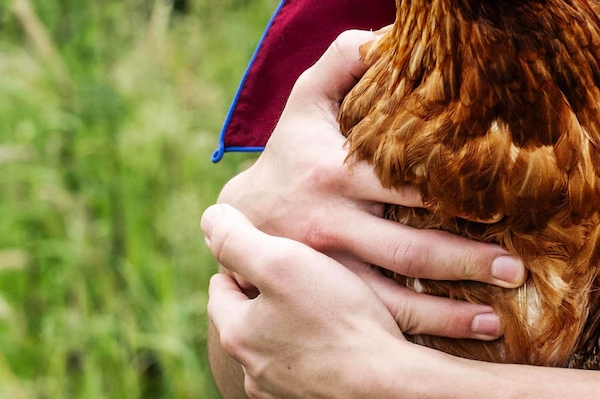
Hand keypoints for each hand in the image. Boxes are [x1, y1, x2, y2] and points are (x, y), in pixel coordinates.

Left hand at [205, 202, 424, 398]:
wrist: (389, 383)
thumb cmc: (339, 318)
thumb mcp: (283, 262)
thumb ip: (237, 239)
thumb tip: (210, 219)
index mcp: (237, 335)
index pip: (221, 288)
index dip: (245, 262)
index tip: (275, 250)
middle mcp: (253, 371)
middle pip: (248, 318)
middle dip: (267, 294)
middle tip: (300, 272)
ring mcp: (283, 391)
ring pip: (277, 343)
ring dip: (292, 323)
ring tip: (324, 303)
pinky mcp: (313, 398)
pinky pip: (306, 364)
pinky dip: (315, 348)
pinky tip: (340, 334)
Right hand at [215, 28, 520, 339]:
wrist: (237, 217)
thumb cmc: (291, 148)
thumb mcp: (307, 98)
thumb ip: (346, 58)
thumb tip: (394, 31)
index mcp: (334, 172)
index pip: (402, 185)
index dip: (451, 195)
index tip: (502, 203)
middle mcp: (329, 226)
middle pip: (407, 250)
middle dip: (465, 262)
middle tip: (518, 270)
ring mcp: (328, 270)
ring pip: (395, 299)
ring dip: (449, 313)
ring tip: (500, 317)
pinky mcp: (328, 301)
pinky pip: (380, 321)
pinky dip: (423, 332)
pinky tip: (467, 336)